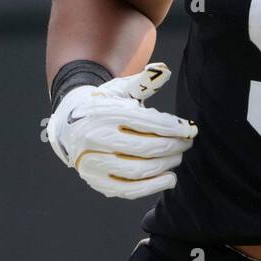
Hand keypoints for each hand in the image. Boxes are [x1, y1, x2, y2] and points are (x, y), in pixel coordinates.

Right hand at [46, 62, 197, 198]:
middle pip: (145, 147)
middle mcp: (95, 139)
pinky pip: (128, 190)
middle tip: (187, 143)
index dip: (173, 127)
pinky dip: (153, 186)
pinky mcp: (96, 182)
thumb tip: (163, 70)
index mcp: (104, 113)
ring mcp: (93, 163)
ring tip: (178, 157)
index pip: (147, 122)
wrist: (70, 126)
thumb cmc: (104, 106)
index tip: (190, 129)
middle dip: (173, 146)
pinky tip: (169, 178)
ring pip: (139, 170)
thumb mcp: (120, 89)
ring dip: (166, 165)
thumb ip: (143, 81)